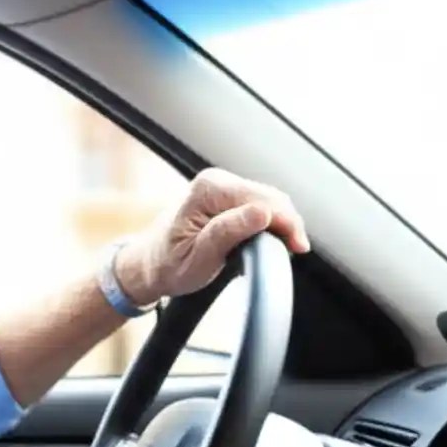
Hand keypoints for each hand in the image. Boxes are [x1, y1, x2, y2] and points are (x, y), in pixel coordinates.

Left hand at [114, 167, 309, 306]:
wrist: (148, 265)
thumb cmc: (167, 266)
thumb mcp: (198, 259)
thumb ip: (228, 233)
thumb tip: (262, 214)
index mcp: (208, 190)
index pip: (264, 200)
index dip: (287, 223)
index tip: (298, 248)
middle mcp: (215, 181)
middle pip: (271, 197)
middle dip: (287, 224)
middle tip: (293, 252)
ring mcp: (221, 186)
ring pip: (270, 201)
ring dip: (280, 224)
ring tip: (279, 250)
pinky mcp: (226, 196)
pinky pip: (260, 205)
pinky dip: (270, 224)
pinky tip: (267, 241)